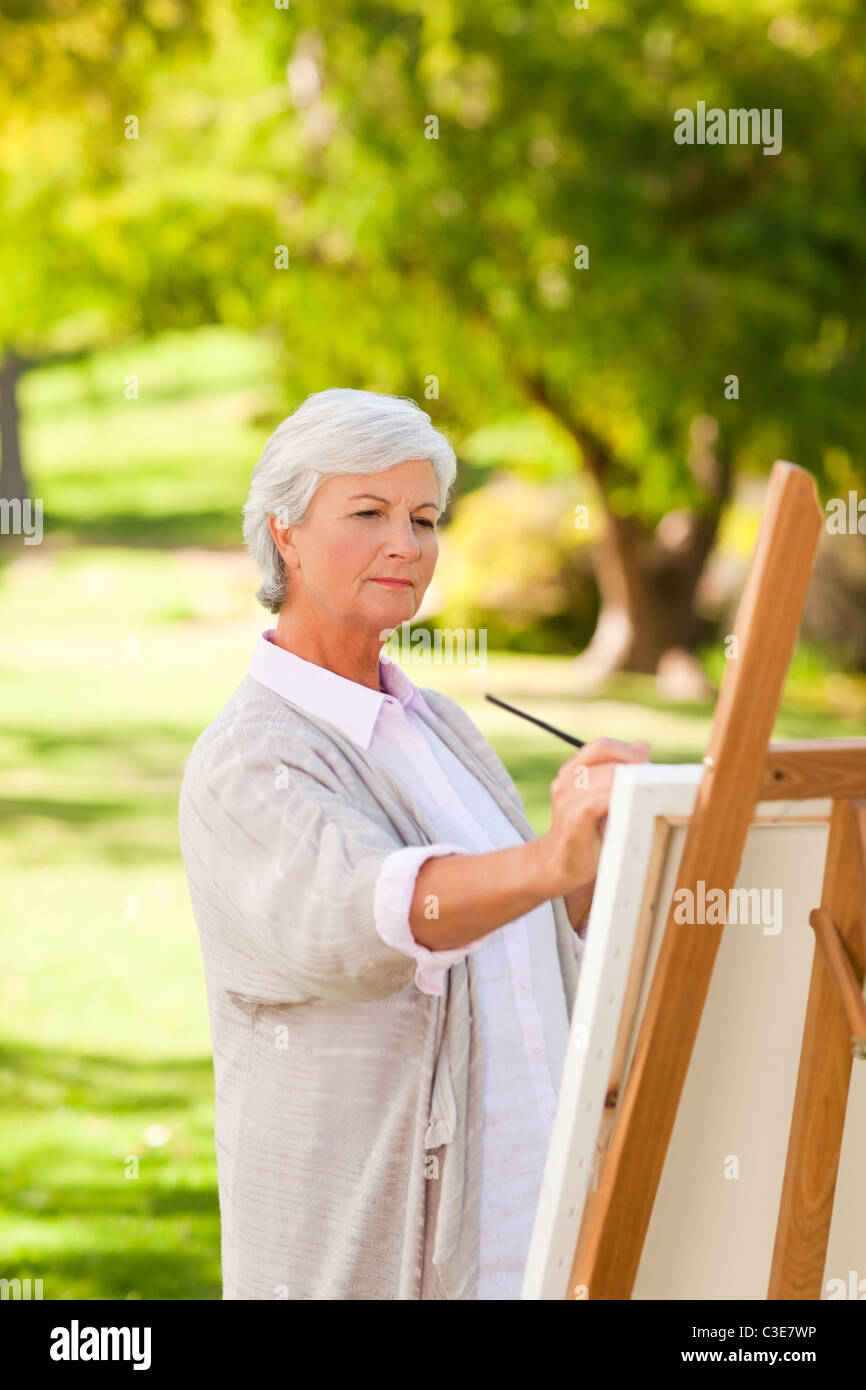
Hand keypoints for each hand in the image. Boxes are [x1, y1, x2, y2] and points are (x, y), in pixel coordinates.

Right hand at [537, 738, 650, 896]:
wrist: (560, 864)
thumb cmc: (587, 831)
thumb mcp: (603, 795)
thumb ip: (618, 771)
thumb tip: (643, 746)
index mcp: (572, 771)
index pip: (602, 746)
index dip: (628, 752)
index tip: (647, 766)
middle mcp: (566, 781)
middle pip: (609, 760)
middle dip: (635, 770)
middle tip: (652, 786)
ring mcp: (567, 799)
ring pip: (608, 778)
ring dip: (632, 787)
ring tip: (644, 800)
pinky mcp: (573, 818)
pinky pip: (599, 801)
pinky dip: (618, 802)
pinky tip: (630, 811)